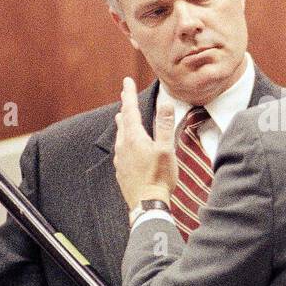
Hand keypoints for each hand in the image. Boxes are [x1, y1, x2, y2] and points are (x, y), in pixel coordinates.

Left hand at [113, 77, 175, 209]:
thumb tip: (165, 102)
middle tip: (125, 96)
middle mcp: (123, 146)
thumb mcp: (166, 149)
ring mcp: (120, 160)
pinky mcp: (121, 171)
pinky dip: (124, 141)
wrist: (147, 205)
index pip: (129, 109)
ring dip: (122, 124)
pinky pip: (120, 150)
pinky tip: (125, 147)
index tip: (126, 80)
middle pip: (122, 121)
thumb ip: (164, 125)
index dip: (128, 94)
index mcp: (134, 138)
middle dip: (124, 107)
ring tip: (121, 117)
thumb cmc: (159, 177)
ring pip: (120, 136)